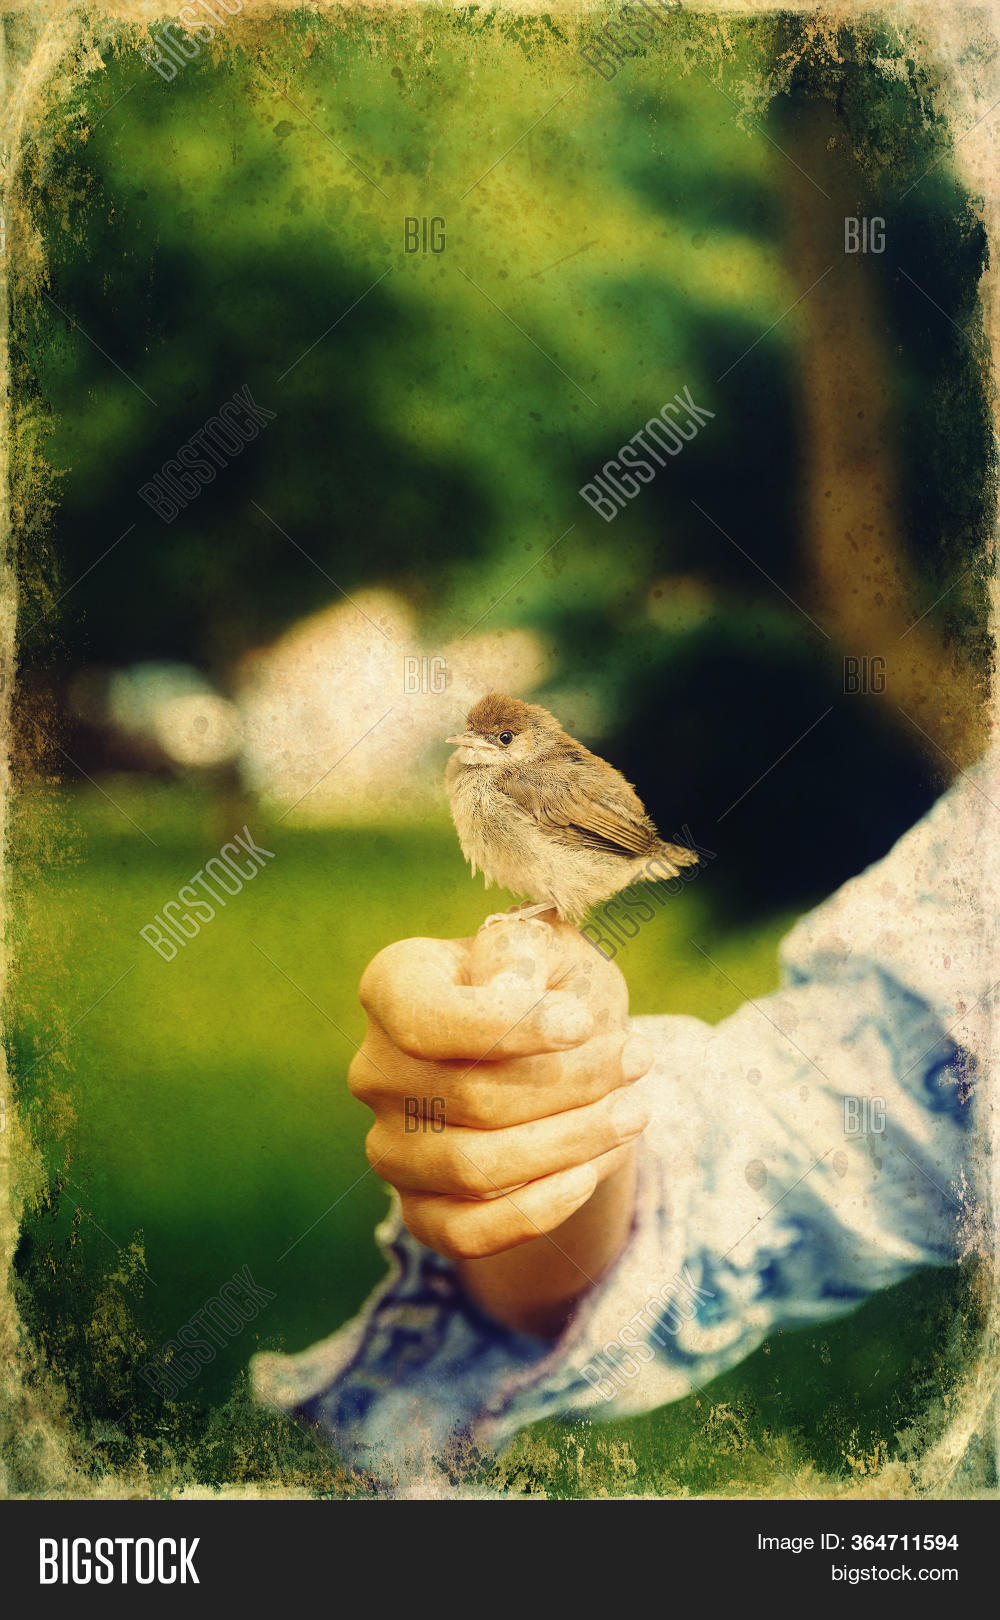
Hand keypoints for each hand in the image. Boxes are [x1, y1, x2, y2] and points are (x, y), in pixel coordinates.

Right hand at [348, 919, 653, 1334]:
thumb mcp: (550, 946)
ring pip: (475, 1167)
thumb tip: (509, 991)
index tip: (581, 1022)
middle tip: (639, 1060)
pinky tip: (588, 1174)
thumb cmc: (551, 987)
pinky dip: (535, 1210)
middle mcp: (375, 1069)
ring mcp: (389, 1144)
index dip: (505, 1029)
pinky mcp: (418, 1207)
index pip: (426, 1020)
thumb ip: (524, 953)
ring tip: (635, 1111)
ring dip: (569, 1144)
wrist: (556, 1058)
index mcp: (393, 988)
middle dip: (570, 1084)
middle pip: (470, 1096)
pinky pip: (467, 1232)